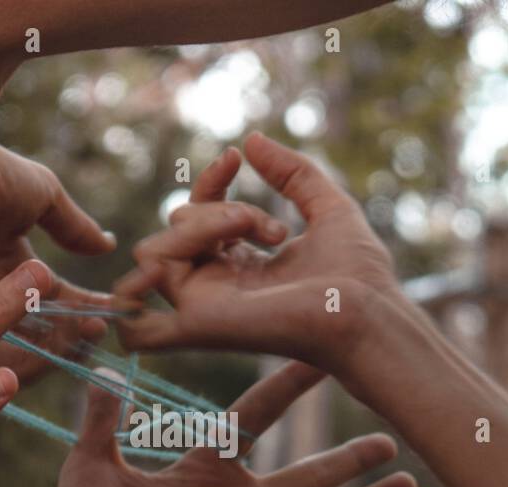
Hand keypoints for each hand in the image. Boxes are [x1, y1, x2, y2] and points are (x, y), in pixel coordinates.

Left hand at [0, 139, 124, 384]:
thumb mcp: (40, 195)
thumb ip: (72, 225)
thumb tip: (108, 245)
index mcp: (0, 262)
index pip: (47, 297)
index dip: (82, 304)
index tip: (116, 307)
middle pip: (34, 331)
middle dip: (74, 331)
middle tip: (103, 326)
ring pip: (19, 350)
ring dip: (61, 344)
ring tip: (90, 329)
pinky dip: (36, 355)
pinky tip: (64, 338)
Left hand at [46, 362, 415, 486]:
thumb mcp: (90, 470)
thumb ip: (99, 421)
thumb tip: (105, 367)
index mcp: (206, 470)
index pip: (257, 418)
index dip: (288, 387)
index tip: (323, 356)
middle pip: (309, 474)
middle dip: (351, 456)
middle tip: (391, 434)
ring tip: (406, 483)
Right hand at [114, 132, 406, 384]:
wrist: (366, 313)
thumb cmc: (358, 275)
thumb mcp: (328, 207)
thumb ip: (293, 172)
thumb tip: (250, 140)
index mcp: (242, 267)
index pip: (200, 216)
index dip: (212, 180)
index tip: (236, 157)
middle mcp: (217, 288)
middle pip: (178, 225)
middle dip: (219, 208)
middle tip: (271, 226)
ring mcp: (203, 308)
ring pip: (156, 249)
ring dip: (201, 224)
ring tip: (250, 228)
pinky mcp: (197, 326)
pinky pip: (141, 309)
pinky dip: (143, 280)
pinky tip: (183, 257)